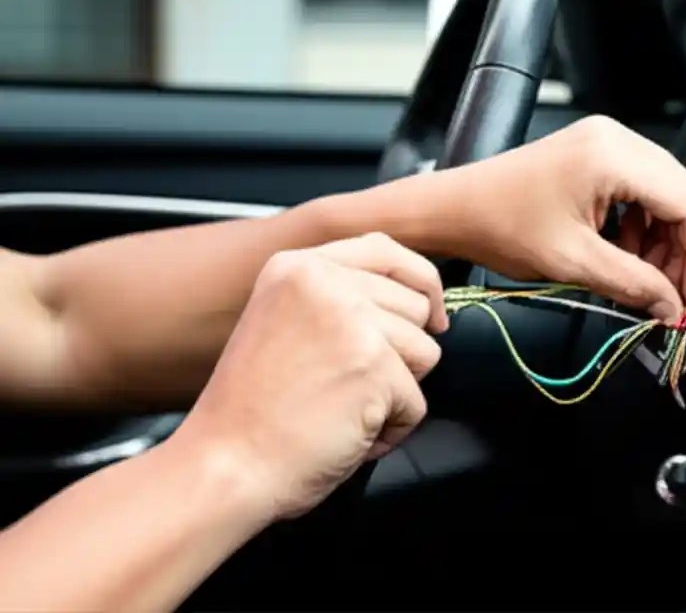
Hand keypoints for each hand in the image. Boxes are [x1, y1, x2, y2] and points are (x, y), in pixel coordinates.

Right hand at [168, 233, 445, 520]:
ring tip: (342, 409)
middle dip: (400, 352)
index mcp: (297, 267)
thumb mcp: (283, 322)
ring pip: (425, 352)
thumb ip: (334, 297)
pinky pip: (416, 403)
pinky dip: (390, 430)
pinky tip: (344, 434)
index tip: (429, 312)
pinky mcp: (374, 366)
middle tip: (346, 384)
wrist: (225, 466)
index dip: (419, 283)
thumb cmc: (252, 413)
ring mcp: (352, 321)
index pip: (385, 250)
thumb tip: (411, 295)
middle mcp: (325, 282)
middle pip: (415, 305)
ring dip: (396, 392)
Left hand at [444, 116, 685, 321]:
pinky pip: (639, 189)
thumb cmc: (501, 227)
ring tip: (644, 278)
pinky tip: (625, 254)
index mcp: (613, 156)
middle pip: (680, 194)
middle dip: (681, 248)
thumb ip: (632, 284)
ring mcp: (605, 141)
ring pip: (662, 193)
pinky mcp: (594, 152)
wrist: (454, 208)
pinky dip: (640, 225)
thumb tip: (671, 307)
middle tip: (670, 293)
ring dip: (661, 239)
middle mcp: (616, 138)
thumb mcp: (573, 262)